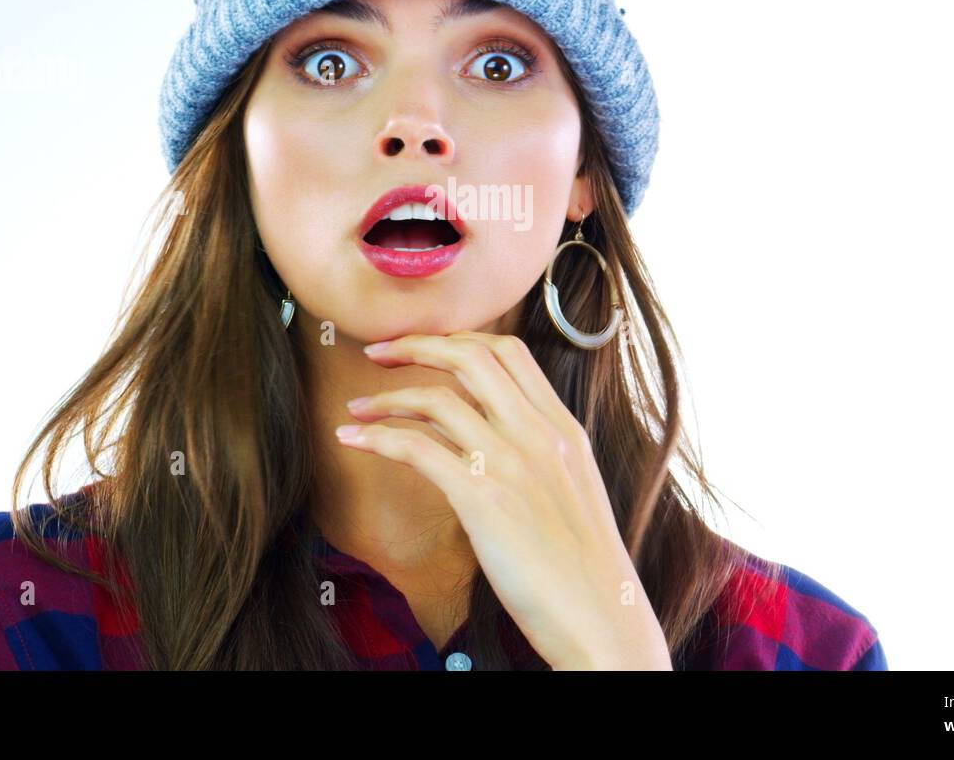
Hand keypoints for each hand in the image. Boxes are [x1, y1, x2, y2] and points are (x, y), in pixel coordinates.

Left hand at [336, 331, 672, 670]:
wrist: (600, 614)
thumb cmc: (582, 562)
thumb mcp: (574, 485)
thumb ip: (540, 450)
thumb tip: (496, 433)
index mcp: (562, 426)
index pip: (509, 352)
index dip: (460, 339)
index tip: (427, 346)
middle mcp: (538, 434)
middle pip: (470, 357)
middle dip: (417, 345)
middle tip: (380, 353)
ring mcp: (511, 463)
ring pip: (438, 399)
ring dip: (387, 398)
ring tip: (357, 407)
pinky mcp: (482, 498)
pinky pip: (417, 448)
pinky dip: (378, 437)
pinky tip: (353, 441)